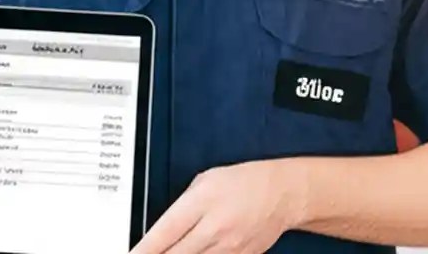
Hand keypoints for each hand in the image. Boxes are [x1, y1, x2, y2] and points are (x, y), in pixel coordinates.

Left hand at [131, 160, 292, 253]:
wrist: (283, 194)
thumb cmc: (244, 182)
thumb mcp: (206, 180)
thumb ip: (183, 204)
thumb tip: (163, 227)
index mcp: (202, 202)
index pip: (165, 232)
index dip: (144, 249)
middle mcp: (215, 228)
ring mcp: (228, 248)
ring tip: (169, 253)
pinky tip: (196, 252)